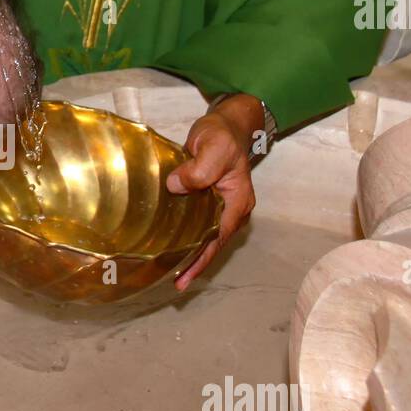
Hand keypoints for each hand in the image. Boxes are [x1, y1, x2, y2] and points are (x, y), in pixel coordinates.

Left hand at [167, 95, 261, 290]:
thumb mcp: (213, 147)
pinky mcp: (208, 202)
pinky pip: (198, 225)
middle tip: (177, 284)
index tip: (186, 274)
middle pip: (214, 243)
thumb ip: (199, 168)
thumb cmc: (222, 136)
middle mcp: (232, 209)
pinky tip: (172, 247)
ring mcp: (221, 207)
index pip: (218, 236)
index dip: (203, 257)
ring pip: (207, 237)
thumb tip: (176, 186)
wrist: (226, 125)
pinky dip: (188, 238)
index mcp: (237, 201)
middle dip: (197, 264)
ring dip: (191, 255)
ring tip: (173, 275)